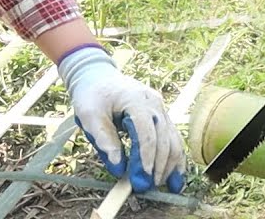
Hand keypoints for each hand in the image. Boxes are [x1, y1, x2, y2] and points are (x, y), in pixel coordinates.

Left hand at [58, 45, 186, 193]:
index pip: (146, 135)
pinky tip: (175, 176)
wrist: (98, 76)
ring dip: (170, 165)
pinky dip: (175, 158)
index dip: (145, 161)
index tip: (140, 181)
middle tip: (146, 188)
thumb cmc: (92, 95)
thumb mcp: (89, 115)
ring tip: (165, 187)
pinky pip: (172, 138)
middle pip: (163, 139)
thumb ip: (104, 140)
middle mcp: (154, 103)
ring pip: (173, 140)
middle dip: (157, 167)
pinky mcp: (161, 116)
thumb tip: (118, 167)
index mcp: (136, 100)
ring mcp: (160, 108)